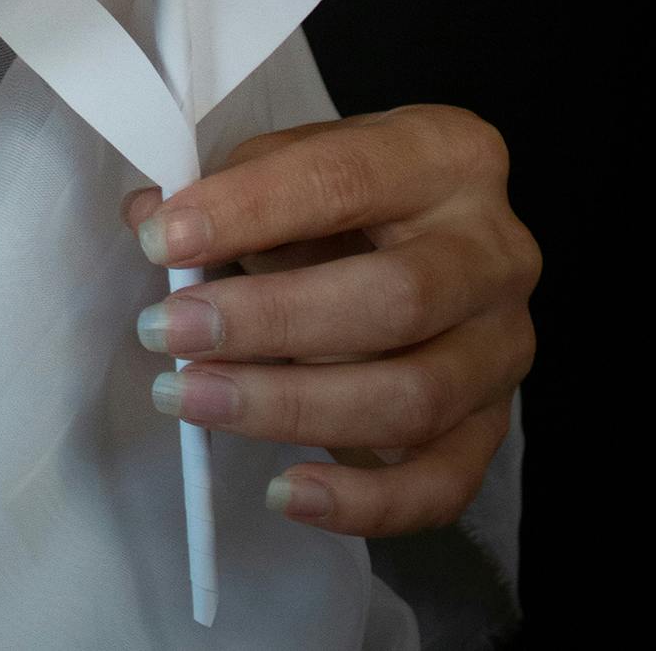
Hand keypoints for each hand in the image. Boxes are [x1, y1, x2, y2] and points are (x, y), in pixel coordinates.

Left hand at [121, 107, 538, 536]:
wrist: (427, 239)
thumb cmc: (350, 196)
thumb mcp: (298, 160)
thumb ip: (232, 186)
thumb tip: (151, 217)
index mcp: (447, 154)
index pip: (345, 177)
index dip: (249, 209)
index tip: (163, 240)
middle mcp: (495, 250)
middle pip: (395, 298)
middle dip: (269, 321)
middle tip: (168, 331)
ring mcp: (505, 345)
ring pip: (414, 397)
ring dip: (291, 407)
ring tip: (193, 400)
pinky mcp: (497, 425)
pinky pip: (441, 483)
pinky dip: (364, 501)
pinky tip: (284, 491)